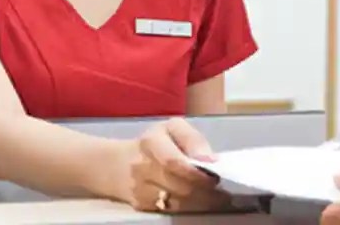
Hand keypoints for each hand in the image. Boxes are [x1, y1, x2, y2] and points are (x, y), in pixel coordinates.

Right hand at [113, 118, 230, 212]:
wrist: (118, 164)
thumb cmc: (155, 143)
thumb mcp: (173, 128)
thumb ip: (193, 139)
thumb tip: (210, 160)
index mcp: (151, 141)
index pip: (174, 162)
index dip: (197, 173)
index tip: (215, 176)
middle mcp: (141, 166)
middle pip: (180, 186)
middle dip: (205, 191)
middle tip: (222, 191)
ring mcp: (139, 188)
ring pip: (177, 202)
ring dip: (200, 202)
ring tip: (215, 198)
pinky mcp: (141, 205)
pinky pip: (170, 210)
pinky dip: (188, 208)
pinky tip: (199, 202)